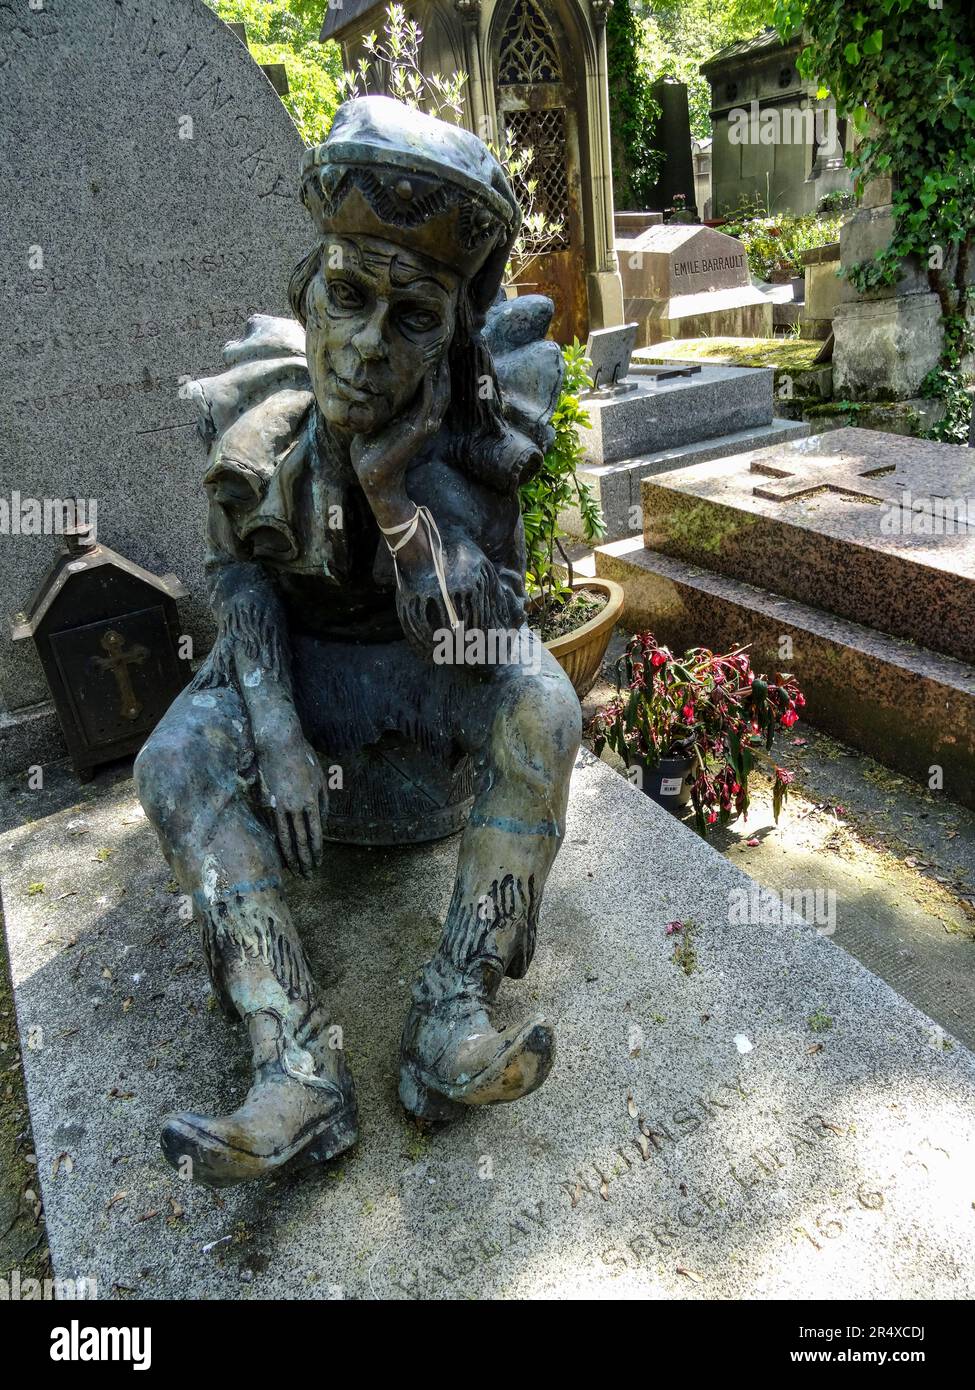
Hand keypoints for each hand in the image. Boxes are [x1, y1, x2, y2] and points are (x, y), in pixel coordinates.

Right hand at [256, 732, 326, 876]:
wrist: (280, 743)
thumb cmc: (304, 759)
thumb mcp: (320, 780)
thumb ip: (324, 803)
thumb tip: (323, 824)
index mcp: (312, 801)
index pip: (316, 834)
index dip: (317, 851)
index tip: (318, 863)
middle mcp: (296, 806)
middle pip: (301, 840)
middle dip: (305, 860)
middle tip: (308, 876)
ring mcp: (281, 805)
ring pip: (286, 838)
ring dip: (291, 857)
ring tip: (295, 871)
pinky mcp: (269, 801)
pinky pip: (274, 827)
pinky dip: (277, 842)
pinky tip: (280, 853)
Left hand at [350, 357, 449, 497]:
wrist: (373, 477)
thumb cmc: (371, 450)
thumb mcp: (379, 419)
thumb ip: (384, 403)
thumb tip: (371, 383)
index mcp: (418, 416)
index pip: (433, 386)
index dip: (436, 366)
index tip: (433, 344)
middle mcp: (427, 419)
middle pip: (442, 385)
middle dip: (443, 364)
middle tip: (444, 340)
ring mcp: (425, 425)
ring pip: (440, 392)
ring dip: (442, 371)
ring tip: (442, 349)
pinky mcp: (419, 430)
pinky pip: (430, 403)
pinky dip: (432, 385)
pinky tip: (432, 368)